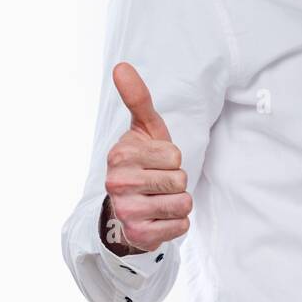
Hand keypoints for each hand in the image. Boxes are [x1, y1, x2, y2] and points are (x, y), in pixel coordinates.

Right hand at [101, 62, 192, 253]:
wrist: (128, 208)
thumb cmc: (143, 161)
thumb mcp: (144, 129)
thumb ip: (137, 98)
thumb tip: (121, 66)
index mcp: (120, 156)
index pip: (174, 156)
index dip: (172, 159)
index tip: (155, 162)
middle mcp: (118, 184)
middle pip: (180, 180)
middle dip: (176, 181)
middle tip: (158, 183)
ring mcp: (126, 212)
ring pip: (183, 203)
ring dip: (179, 202)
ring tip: (160, 199)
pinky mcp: (139, 235)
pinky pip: (181, 226)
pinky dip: (176, 223)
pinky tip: (159, 218)